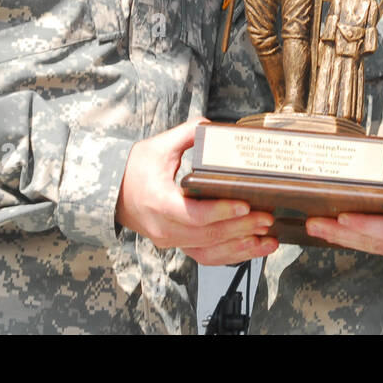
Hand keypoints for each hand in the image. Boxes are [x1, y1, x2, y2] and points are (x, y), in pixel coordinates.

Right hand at [116, 118, 277, 264]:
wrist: (114, 193)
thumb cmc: (135, 169)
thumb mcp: (158, 146)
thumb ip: (186, 134)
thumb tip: (212, 126)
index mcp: (158, 203)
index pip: (193, 214)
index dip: (220, 211)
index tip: (245, 204)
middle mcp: (164, 228)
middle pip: (208, 235)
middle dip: (241, 228)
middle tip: (267, 218)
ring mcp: (171, 241)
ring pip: (210, 251)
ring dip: (241, 247)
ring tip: (268, 239)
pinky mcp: (179, 245)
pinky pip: (207, 256)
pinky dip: (232, 255)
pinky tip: (254, 248)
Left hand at [304, 137, 382, 259]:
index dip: (363, 224)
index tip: (340, 216)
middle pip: (372, 242)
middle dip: (340, 233)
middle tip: (313, 223)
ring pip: (372, 248)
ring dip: (344, 239)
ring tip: (316, 228)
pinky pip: (378, 248)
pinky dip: (357, 241)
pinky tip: (338, 234)